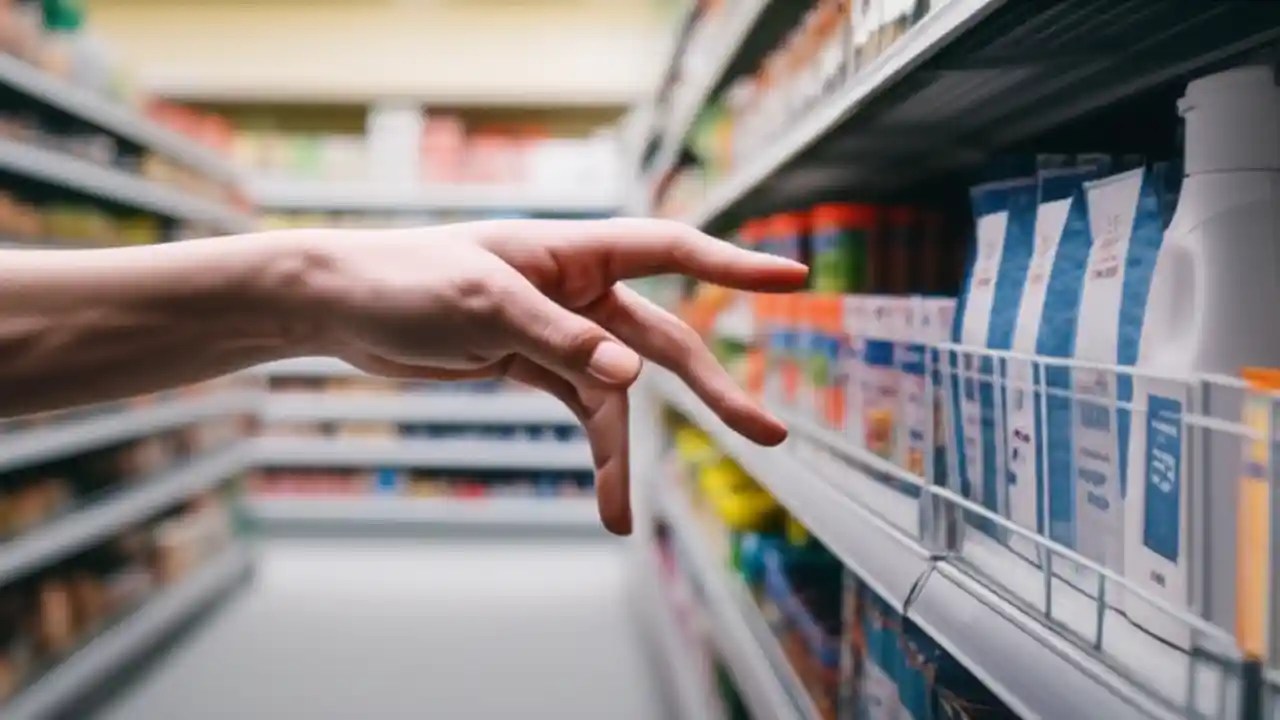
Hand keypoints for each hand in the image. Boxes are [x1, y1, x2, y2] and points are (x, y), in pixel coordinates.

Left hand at [305, 218, 808, 534]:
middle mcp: (578, 290)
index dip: (734, 268)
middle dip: (711, 392)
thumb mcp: (482, 306)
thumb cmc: (404, 282)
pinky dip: (593, 456)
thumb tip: (632, 376)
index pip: (672, 250)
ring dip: (620, 455)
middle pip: (663, 340)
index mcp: (573, 252)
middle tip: (768, 435)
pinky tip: (605, 507)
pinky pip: (582, 414)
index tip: (793, 281)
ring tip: (620, 516)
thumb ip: (561, 339)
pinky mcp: (534, 366)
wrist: (340, 306)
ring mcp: (560, 331)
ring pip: (619, 395)